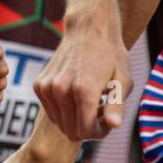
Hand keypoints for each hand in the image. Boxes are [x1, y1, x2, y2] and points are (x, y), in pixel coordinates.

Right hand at [34, 25, 131, 140]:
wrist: (88, 30)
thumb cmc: (110, 56)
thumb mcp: (123, 80)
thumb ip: (116, 106)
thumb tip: (113, 125)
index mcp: (83, 91)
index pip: (85, 132)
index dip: (99, 132)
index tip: (107, 119)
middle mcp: (60, 90)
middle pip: (71, 132)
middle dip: (88, 127)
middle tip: (100, 109)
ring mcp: (46, 87)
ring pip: (60, 124)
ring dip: (75, 119)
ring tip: (89, 101)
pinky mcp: (39, 85)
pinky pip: (51, 112)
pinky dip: (64, 110)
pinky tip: (76, 94)